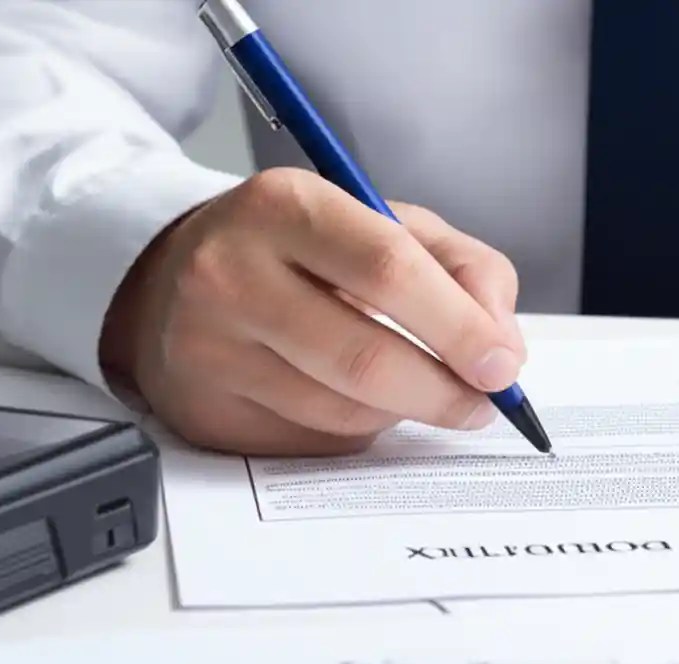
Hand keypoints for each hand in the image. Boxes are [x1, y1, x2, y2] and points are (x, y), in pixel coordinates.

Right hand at [99, 168, 525, 455]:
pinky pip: (313, 443)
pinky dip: (356, 431)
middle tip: (482, 403)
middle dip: (443, 392)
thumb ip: (463, 268)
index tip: (502, 366)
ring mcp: (207, 350)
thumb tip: (502, 346)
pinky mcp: (204, 413)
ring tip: (416, 388)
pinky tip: (352, 399)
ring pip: (343, 412)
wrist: (175, 280)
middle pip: (364, 358)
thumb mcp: (386, 224)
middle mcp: (230, 274)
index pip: (389, 270)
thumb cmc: (302, 251)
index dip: (459, 327)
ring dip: (402, 412)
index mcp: (285, 206)